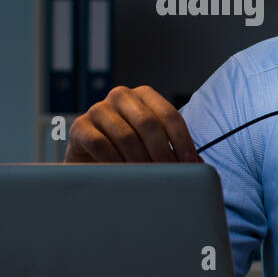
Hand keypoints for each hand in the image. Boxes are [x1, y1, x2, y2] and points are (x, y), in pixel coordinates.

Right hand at [65, 85, 202, 162]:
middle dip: (162, 152)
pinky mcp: (80, 126)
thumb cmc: (126, 151)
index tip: (190, 163)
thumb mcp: (151, 146)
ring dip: (139, 161)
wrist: (89, 160)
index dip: (182, 140)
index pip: (169, 115)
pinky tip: (122, 175)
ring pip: (125, 135)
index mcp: (143, 96)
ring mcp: (98, 109)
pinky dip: (115, 162)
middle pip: (148, 123)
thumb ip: (172, 149)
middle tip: (169, 175)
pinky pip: (100, 144)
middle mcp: (121, 96)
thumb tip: (197, 165)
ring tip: (147, 180)